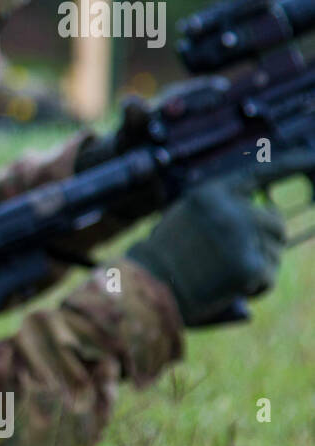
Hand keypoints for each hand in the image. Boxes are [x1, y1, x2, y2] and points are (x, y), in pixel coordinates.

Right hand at [127, 151, 314, 326]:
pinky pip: (269, 277)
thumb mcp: (186, 217)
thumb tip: (268, 209)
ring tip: (222, 274)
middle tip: (234, 260)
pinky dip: (254, 288)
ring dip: (258, 267)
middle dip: (265, 242)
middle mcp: (231, 209)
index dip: (289, 165)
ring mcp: (242, 236)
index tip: (312, 158)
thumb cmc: (163, 258)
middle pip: (275, 222)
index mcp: (212, 193)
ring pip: (275, 251)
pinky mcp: (250, 265)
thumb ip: (221, 209)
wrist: (147, 287)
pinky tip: (227, 288)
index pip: (259, 173)